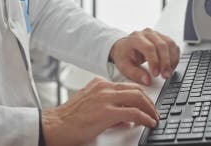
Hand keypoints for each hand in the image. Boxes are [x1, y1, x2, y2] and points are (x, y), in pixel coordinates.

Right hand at [42, 77, 157, 145]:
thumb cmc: (69, 119)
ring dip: (150, 109)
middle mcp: (103, 87)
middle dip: (149, 102)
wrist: (56, 126)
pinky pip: (134, 112)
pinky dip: (145, 118)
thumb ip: (109, 107)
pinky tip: (149, 123)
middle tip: (154, 112)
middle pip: (135, 90)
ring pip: (137, 98)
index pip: (127, 86)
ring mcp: (105, 98)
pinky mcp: (107, 112)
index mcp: (99, 84)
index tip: (146, 104)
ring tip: (154, 118)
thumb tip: (127, 117)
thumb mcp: (91, 105)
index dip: (140, 96)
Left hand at [109, 28, 179, 85]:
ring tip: (168, 72)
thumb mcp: (124, 66)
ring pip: (170, 44)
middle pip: (161, 45)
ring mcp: (157, 34)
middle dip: (165, 62)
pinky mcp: (163, 38)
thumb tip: (147, 80)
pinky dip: (175, 57)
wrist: (125, 47)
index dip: (154, 61)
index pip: (149, 47)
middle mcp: (147, 33)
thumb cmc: (124, 55)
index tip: (156, 74)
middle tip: (165, 76)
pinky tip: (171, 67)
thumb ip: (135, 73)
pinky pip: (173, 46)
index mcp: (135, 38)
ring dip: (172, 60)